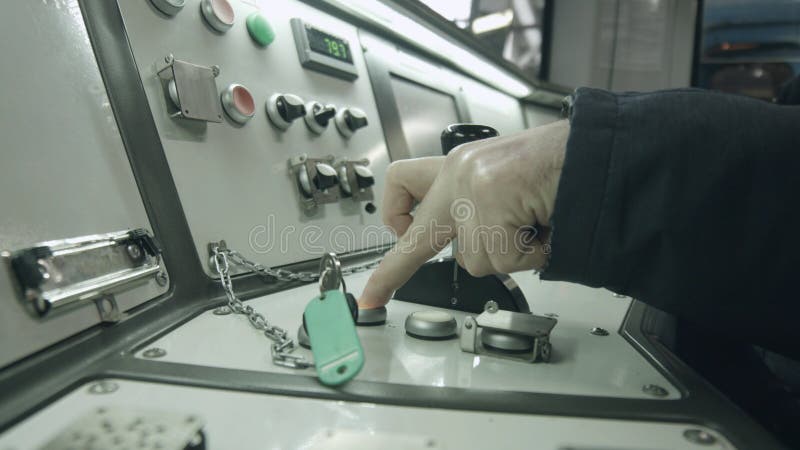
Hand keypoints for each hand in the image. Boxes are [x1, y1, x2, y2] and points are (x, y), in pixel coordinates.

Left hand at [359, 120, 568, 308]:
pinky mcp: (490, 201)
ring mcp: (472, 188)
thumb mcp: (509, 183)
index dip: (391, 218)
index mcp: (461, 167)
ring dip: (513, 253)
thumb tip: (469, 251)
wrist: (597, 147)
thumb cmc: (562, 165)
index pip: (406, 186)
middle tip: (374, 295)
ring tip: (538, 222)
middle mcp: (459, 173)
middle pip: (418, 236)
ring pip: (478, 258)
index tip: (380, 245)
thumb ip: (480, 210)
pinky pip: (505, 256)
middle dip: (394, 271)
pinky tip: (544, 226)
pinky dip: (531, 253)